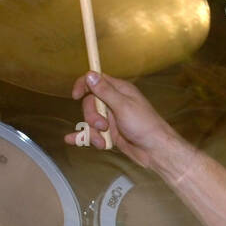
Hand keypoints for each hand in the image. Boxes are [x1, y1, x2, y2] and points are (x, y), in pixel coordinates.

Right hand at [63, 71, 189, 174]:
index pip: (96, 81)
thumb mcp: (123, 106)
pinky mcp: (110, 133)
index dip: (84, 86)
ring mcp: (112, 118)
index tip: (75, 96)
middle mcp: (114, 102)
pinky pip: (92, 132)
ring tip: (101, 143)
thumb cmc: (144, 126)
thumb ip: (105, 91)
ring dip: (92, 132)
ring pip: (90, 120)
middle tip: (102, 126)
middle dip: (91, 117)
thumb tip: (90, 74)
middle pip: (90, 103)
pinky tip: (71, 140)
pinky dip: (83, 136)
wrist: (155, 151)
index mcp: (119, 91)